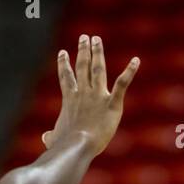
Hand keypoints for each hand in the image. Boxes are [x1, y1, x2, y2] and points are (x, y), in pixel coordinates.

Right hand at [41, 34, 137, 154]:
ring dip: (98, 53)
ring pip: (98, 69)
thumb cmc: (65, 145)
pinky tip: (136, 60)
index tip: (63, 52)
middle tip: (84, 37)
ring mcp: (98, 96)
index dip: (64, 64)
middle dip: (83, 51)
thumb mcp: (54, 139)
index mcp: (70, 99)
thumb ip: (51, 136)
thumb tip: (46, 138)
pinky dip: (130, 71)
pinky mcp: (113, 103)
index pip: (66, 77)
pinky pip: (122, 84)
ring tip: (97, 40)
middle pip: (82, 66)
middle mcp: (83, 93)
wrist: (79, 145)